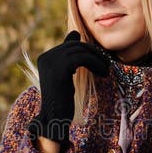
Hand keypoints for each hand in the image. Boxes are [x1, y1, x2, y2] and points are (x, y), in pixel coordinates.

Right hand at [28, 31, 109, 145]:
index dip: (86, 50)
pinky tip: (103, 73)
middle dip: (93, 53)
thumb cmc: (62, 99)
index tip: (97, 61)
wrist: (55, 118)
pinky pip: (83, 58)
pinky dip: (96, 64)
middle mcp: (46, 57)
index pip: (69, 44)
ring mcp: (52, 62)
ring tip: (106, 70)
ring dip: (97, 59)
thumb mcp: (64, 73)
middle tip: (106, 64)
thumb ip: (68, 55)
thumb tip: (75, 33)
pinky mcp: (60, 69)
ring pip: (80, 50)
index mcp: (45, 57)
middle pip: (76, 45)